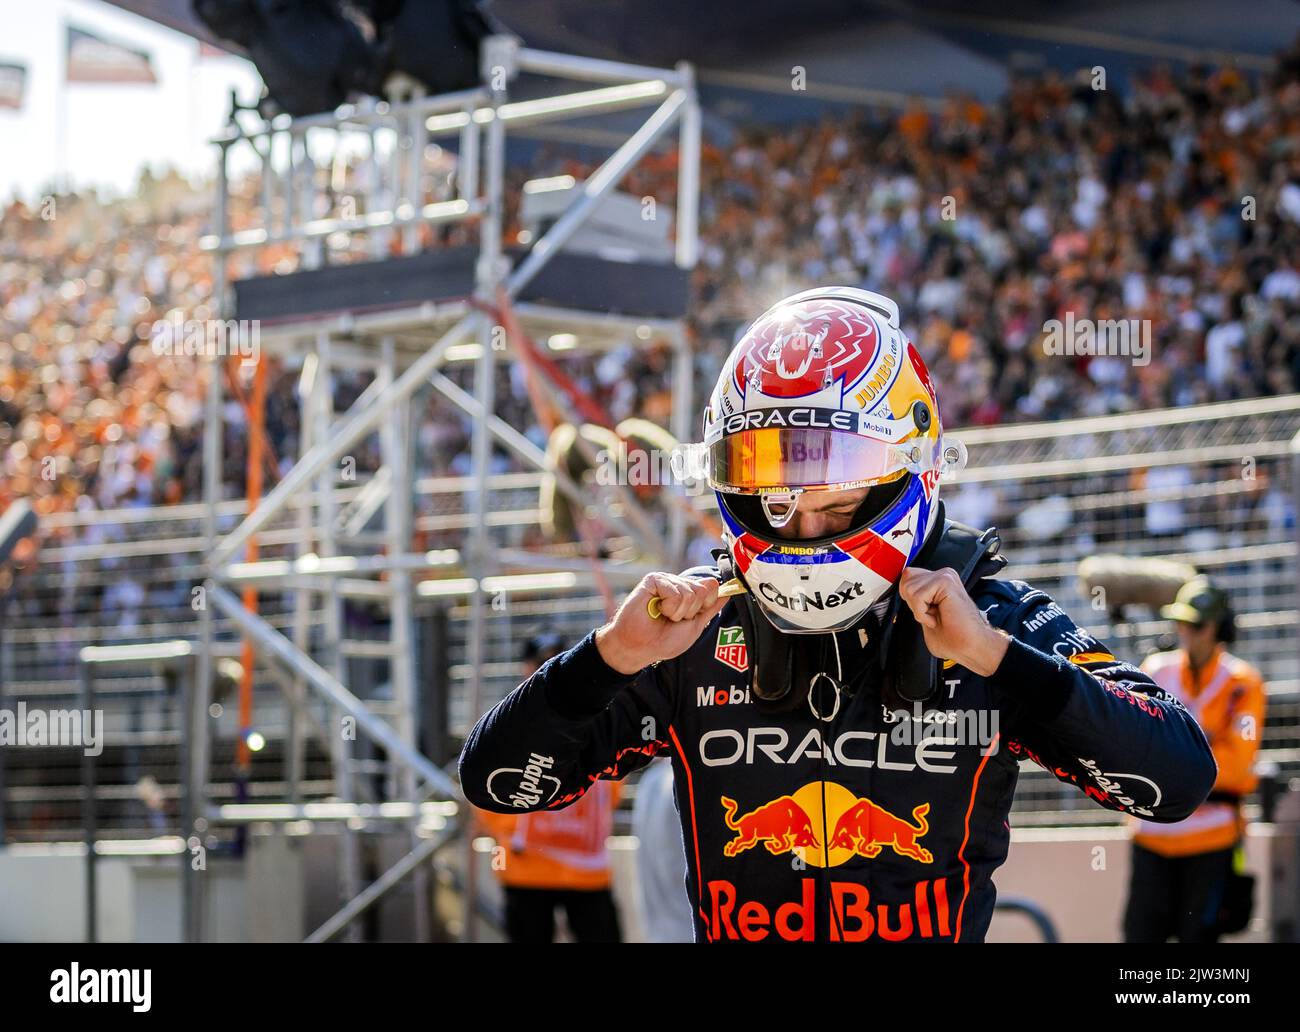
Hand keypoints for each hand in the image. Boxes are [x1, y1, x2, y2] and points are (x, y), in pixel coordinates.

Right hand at [595, 573, 728, 674]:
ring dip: (678, 612)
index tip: (688, 618)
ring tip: (663, 616)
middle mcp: (678, 583)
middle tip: (672, 619)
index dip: (705, 606)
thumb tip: (728, 592)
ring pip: (689, 592)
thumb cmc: (664, 640)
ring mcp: (666, 580)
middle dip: (690, 612)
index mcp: (688, 592)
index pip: (712, 588)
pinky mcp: (653, 580)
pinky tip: (655, 610)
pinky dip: (668, 607)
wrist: (639, 647)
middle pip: (702, 590)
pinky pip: (674, 592)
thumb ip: (711, 608)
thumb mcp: (695, 626)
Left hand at [898, 567, 1009, 676]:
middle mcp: (943, 575)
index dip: (910, 600)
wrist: (970, 646)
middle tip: (934, 615)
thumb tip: (903, 582)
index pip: (907, 578)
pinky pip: (917, 596)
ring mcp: (945, 576)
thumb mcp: (923, 615)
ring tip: (938, 617)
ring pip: (909, 589)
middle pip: (905, 581)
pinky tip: (938, 618)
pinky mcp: (945, 581)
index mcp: (938, 581)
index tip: (929, 613)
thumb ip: (913, 597)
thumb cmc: (952, 637)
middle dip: (913, 604)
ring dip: (919, 611)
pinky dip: (922, 613)